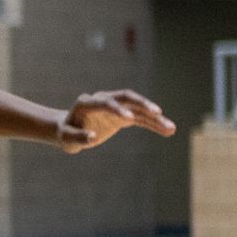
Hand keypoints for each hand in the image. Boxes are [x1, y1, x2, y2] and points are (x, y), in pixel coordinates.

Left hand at [56, 90, 175, 152]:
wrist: (69, 130)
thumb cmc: (66, 134)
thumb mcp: (67, 138)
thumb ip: (78, 138)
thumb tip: (93, 137)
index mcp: (87, 102)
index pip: (105, 102)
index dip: (116, 109)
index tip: (128, 118)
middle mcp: (104, 99)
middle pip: (126, 97)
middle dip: (143, 104)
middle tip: (158, 112)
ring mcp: (115, 106)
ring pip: (138, 108)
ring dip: (154, 118)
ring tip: (171, 128)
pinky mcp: (122, 115)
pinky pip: (140, 119)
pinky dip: (153, 124)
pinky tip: (167, 130)